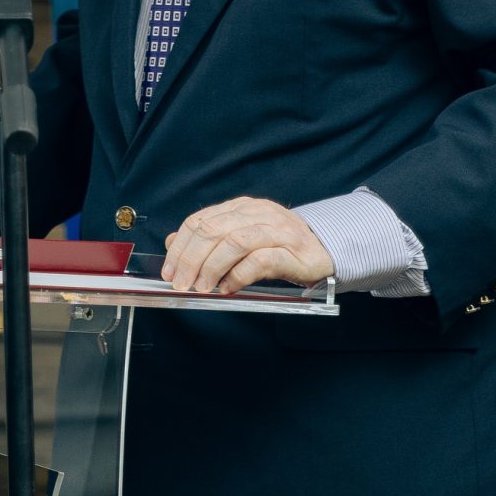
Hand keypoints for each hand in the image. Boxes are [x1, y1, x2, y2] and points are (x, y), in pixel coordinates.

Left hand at [160, 197, 334, 294]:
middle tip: (181, 282)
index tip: (169, 269)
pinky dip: (239, 275)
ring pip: (234, 242)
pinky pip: (259, 260)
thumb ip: (210, 238)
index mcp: (240, 207)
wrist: (326, 249)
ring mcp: (276, 230)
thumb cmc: (280, 246)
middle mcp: (256, 213)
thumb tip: (172, 243)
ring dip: (212, 267)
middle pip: (212, 230)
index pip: (200, 221)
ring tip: (203, 287)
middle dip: (191, 258)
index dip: (180, 246)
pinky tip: (229, 288)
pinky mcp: (292, 251)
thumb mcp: (241, 237)